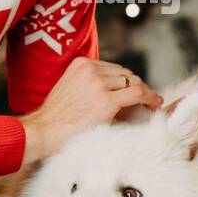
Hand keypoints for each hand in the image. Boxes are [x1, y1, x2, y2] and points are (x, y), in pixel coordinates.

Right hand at [19, 57, 162, 164]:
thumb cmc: (54, 118)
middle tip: (146, 99)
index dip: (128, 81)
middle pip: (126, 74)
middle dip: (137, 87)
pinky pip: (138, 94)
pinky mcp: (106, 101)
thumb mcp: (69, 89)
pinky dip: (150, 98)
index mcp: (81, 64)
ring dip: (144, 93)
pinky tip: (155, 104)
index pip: (114, 69)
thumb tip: (113, 91)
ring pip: (134, 83)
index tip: (136, 90)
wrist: (42, 132)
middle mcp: (90, 70)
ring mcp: (98, 84)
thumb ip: (88, 84)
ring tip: (151, 103)